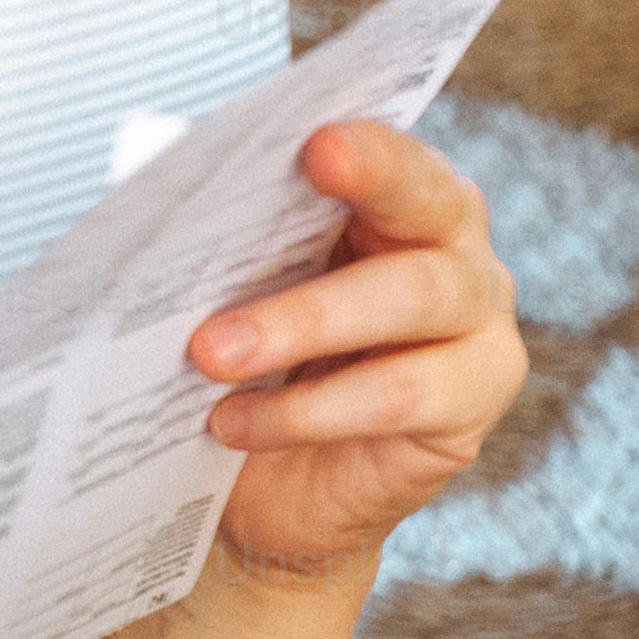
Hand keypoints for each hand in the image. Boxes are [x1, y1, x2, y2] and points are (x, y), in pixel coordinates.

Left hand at [184, 117, 525, 595]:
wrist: (263, 497)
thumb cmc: (250, 368)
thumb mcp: (228, 291)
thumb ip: (223, 234)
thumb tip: (160, 182)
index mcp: (399, 197)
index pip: (393, 150)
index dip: (367, 143)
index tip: (317, 141)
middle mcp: (456, 248)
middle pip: (425, 205)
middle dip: (362, 190)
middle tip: (290, 185)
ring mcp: (478, 325)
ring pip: (412, 298)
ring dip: (303, 321)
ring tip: (210, 353)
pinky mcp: (471, 404)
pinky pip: (397, 395)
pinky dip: (309, 410)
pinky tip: (235, 422)